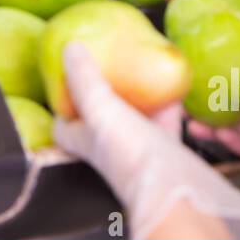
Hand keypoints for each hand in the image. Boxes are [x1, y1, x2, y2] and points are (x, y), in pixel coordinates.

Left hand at [53, 43, 239, 239]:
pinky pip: (167, 121)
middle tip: (106, 67)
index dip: (61, 108)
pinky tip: (173, 85)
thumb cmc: (132, 156)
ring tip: (139, 69)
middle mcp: (113, 148)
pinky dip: (169, 103)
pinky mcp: (170, 151)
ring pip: (137, 119)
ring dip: (137, 98)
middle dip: (102, 97)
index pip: (64, 128)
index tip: (62, 83)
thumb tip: (70, 48)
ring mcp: (142, 150)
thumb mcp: (101, 111)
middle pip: (102, 121)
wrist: (178, 191)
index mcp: (89, 141)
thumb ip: (86, 81)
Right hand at [187, 19, 239, 181]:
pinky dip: (235, 143)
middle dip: (206, 102)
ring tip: (192, 122)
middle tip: (182, 98)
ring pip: (237, 127)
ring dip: (214, 125)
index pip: (239, 72)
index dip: (215, 69)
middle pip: (231, 102)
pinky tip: (221, 135)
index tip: (192, 63)